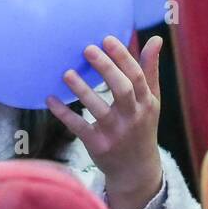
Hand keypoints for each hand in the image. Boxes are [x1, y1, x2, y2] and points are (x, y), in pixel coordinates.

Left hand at [46, 35, 164, 208]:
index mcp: (146, 102)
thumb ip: (150, 69)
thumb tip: (157, 39)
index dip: (122, 57)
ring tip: (66, 73)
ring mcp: (116, 133)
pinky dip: (64, 114)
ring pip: (99, 109)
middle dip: (106, 68)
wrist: (136, 169)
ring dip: (82, 90)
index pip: (136, 76)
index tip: (106, 39)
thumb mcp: (151, 100)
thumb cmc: (142, 126)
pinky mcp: (98, 145)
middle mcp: (133, 117)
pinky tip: (50, 98)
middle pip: (121, 89)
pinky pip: (79, 127)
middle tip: (87, 49)